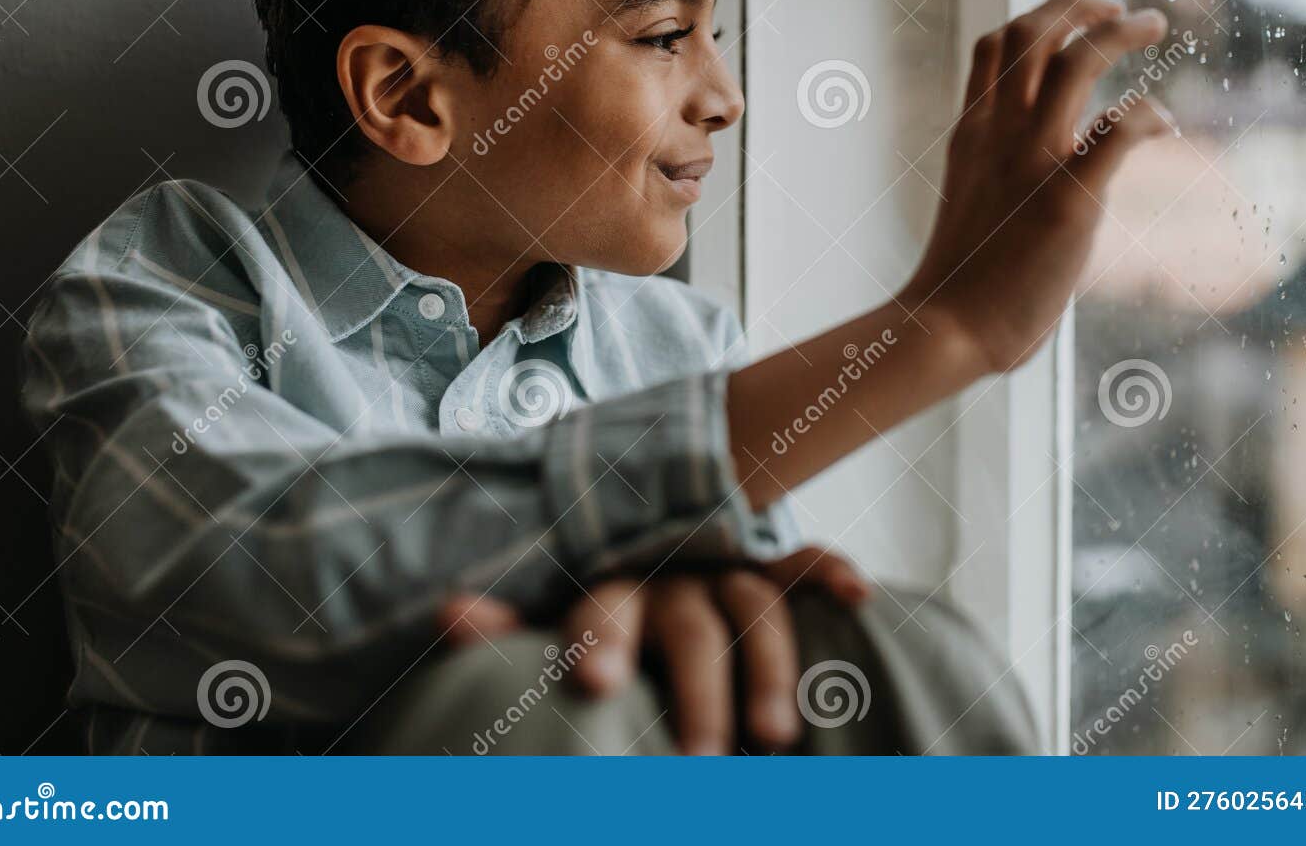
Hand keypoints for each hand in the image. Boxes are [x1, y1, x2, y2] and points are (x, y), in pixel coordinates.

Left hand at [438, 546, 867, 753]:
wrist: (633, 542)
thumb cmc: (590, 614)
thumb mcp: (546, 618)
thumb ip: (506, 624)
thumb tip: (448, 613)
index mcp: (608, 589)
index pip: (603, 610)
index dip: (600, 642)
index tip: (593, 686)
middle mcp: (670, 577)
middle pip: (690, 629)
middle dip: (699, 692)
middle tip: (701, 763)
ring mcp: (723, 573)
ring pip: (755, 610)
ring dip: (770, 667)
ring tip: (777, 739)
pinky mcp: (767, 573)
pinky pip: (800, 565)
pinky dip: (828, 571)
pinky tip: (856, 594)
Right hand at [901, 0, 1172, 372]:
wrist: (950, 327)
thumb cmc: (962, 280)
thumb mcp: (971, 198)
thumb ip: (998, 167)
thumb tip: (1038, 170)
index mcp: (971, 132)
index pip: (996, 44)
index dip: (1040, 18)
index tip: (1074, 20)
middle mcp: (999, 131)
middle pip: (1033, 30)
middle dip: (1080, 4)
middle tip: (1118, 9)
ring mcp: (1033, 159)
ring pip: (1078, 58)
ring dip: (1122, 32)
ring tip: (1152, 26)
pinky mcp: (1070, 197)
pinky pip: (1119, 127)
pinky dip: (1147, 113)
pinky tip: (1163, 124)